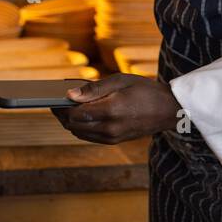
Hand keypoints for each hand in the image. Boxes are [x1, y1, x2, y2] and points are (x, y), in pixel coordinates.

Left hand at [51, 74, 180, 144]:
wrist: (168, 109)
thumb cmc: (144, 90)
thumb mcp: (119, 81)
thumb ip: (94, 88)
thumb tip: (70, 95)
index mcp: (111, 110)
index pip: (75, 114)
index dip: (61, 107)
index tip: (53, 98)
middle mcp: (110, 128)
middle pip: (74, 126)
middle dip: (62, 115)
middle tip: (56, 102)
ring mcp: (112, 137)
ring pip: (79, 133)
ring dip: (69, 122)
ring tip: (66, 108)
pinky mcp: (114, 141)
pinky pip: (89, 136)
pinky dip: (81, 127)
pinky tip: (80, 116)